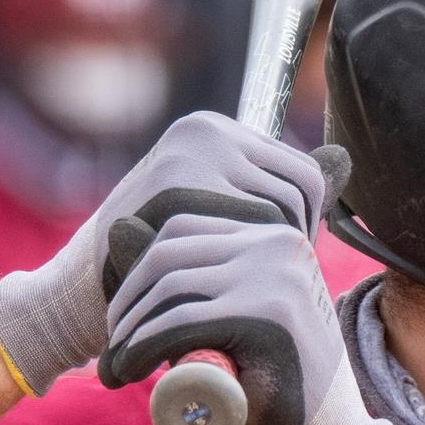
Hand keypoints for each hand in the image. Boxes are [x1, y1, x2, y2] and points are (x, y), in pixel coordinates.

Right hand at [0, 111, 333, 394]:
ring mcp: (187, 157)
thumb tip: (344, 158)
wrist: (80, 295)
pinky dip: (246, 267)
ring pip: (282, 215)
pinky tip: (218, 287)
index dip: (304, 225)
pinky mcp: (175, 192)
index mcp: (214, 129)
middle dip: (294, 240)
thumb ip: (275, 187)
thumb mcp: (220, 213)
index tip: (276, 256)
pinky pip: (253, 232)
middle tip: (257, 276)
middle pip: (303, 192)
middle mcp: (204, 130)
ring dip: (271, 256)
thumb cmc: (158, 258)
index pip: (306, 174)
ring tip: (235, 281)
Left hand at [88, 114, 398, 424]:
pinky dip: (142, 346)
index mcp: (278, 236)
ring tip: (118, 363)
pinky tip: (129, 368)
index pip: (182, 228)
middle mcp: (282, 246)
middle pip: (169, 253)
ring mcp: (279, 278)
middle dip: (125, 299)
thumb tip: (118, 224)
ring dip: (128, 327)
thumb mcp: (231, 315)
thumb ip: (192, 276)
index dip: (136, 271)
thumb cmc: (276, 382)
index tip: (124, 319)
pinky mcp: (268, 318)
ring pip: (169, 286)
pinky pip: (181, 322)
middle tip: (114, 345)